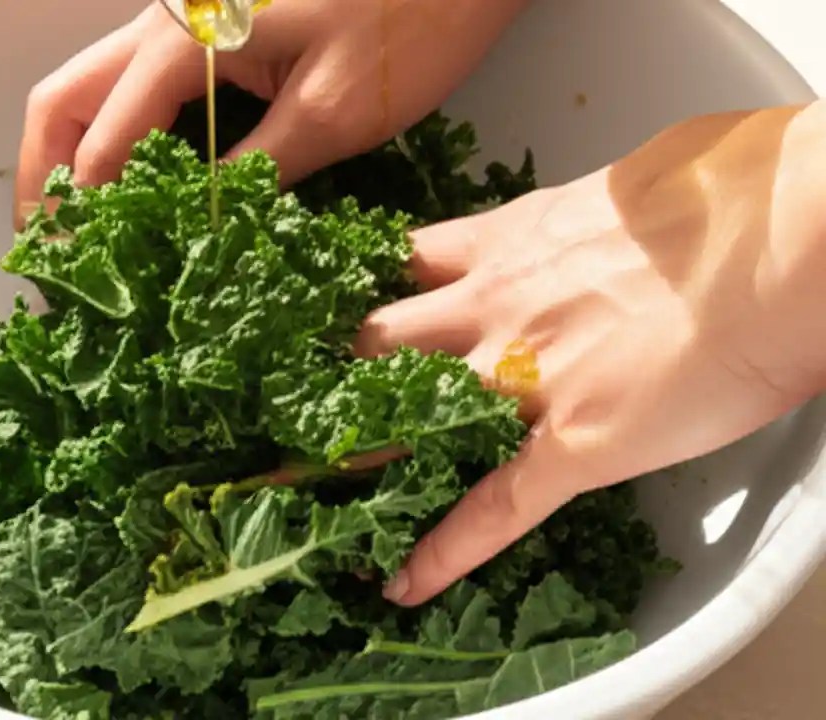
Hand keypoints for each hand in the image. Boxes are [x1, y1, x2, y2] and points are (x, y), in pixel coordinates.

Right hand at [14, 0, 528, 225]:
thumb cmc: (409, 20)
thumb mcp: (332, 113)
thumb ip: (253, 173)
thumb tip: (195, 231)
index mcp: (186, 40)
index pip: (103, 141)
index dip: (83, 215)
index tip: (75, 279)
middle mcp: (165, 22)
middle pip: (61, 100)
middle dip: (44, 180)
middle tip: (48, 254)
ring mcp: (182, 19)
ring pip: (89, 87)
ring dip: (71, 157)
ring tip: (78, 232)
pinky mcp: (209, 28)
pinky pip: (134, 85)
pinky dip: (115, 137)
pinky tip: (134, 187)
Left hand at [356, 102, 825, 605]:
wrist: (787, 241)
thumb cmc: (728, 191)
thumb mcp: (618, 187)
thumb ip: (573, 218)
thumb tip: (589, 222)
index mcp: (505, 241)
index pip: (400, 267)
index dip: (354, 294)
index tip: (320, 316)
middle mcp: (492, 307)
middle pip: (374, 343)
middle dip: (328, 376)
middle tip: (292, 408)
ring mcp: (524, 379)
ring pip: (407, 420)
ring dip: (357, 456)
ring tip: (310, 492)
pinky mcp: (575, 444)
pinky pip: (494, 507)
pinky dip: (444, 550)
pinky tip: (401, 581)